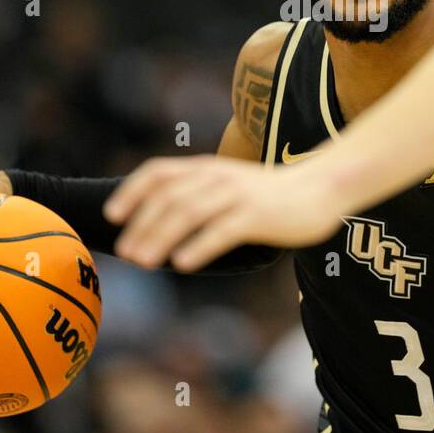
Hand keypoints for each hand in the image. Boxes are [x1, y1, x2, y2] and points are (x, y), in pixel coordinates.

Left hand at [104, 155, 345, 270]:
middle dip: (142, 225)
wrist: (322, 189)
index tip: (112, 215)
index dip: (132, 192)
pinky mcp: (257, 215)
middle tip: (126, 253)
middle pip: (168, 197)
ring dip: (161, 237)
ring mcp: (238, 194)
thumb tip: (161, 223)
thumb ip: (201, 195)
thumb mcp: (231, 186)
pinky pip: (222, 230)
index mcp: (208, 168)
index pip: (159, 172)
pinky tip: (182, 264)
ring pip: (189, 213)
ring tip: (143, 262)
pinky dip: (199, 246)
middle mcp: (218, 177)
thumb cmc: (272, 195)